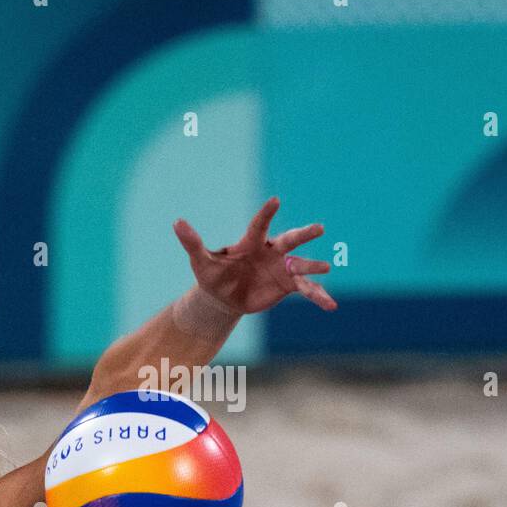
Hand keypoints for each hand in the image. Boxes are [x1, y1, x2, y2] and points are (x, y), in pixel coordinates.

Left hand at [173, 196, 335, 313]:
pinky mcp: (287, 285)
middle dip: (303, 235)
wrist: (224, 297)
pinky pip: (306, 290)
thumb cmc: (212, 275)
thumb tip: (176, 222)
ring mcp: (281, 268)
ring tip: (326, 268)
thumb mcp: (201, 260)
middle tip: (319, 228)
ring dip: (313, 267)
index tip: (275, 201)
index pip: (259, 225)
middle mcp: (271, 251)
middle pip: (289, 240)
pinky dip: (318, 296)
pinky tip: (330, 305)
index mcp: (251, 242)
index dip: (266, 214)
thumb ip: (193, 242)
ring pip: (301, 266)